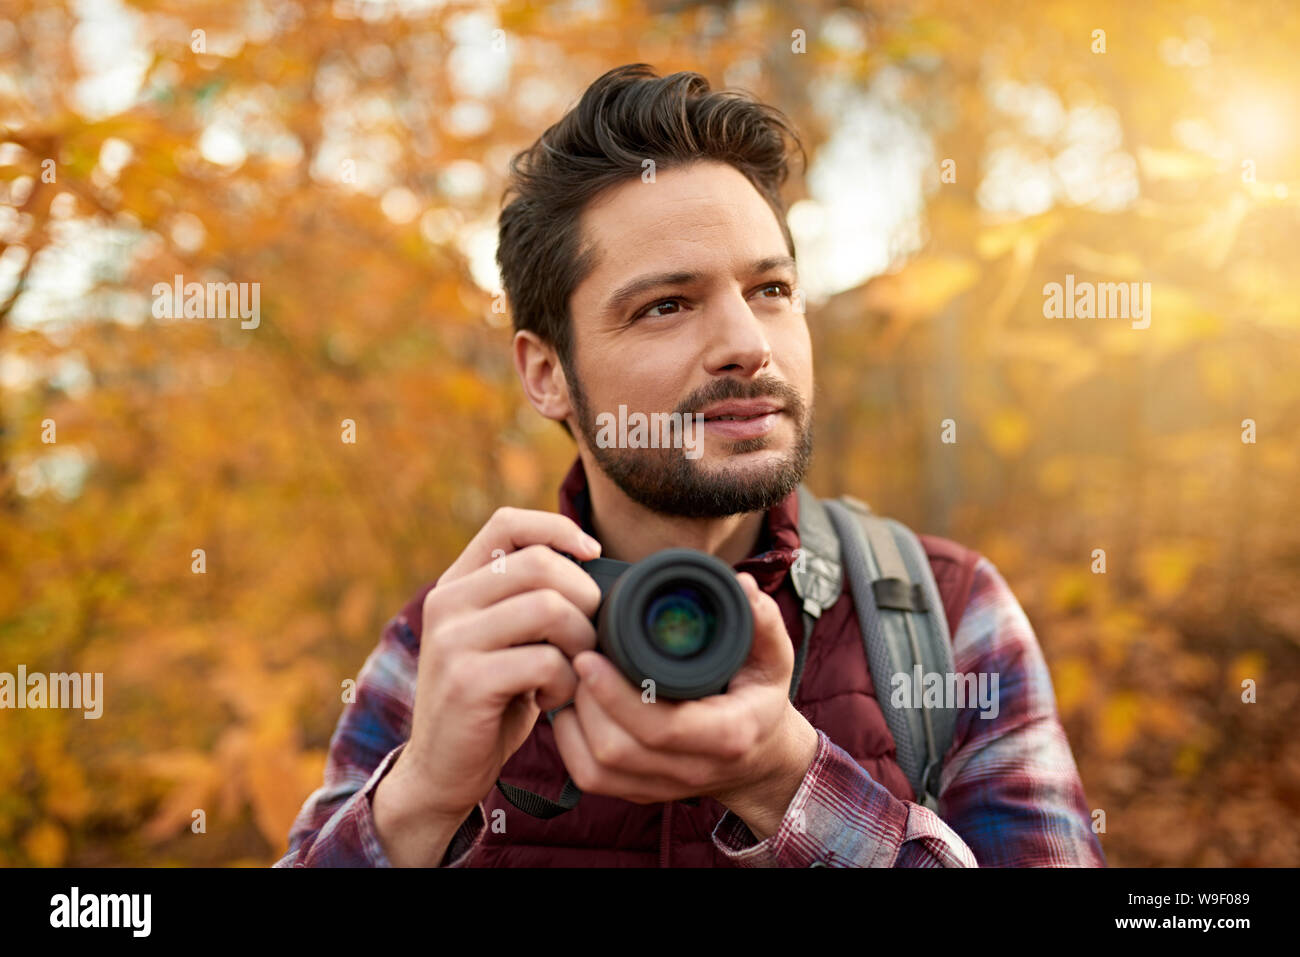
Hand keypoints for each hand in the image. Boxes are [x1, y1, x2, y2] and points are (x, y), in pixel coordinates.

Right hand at [373, 507, 602, 864]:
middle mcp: (447, 602)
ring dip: (580, 642)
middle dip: (585, 599)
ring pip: (549, 607)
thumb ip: (530, 597)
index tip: (593, 556)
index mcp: (457, 583)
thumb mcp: (505, 637)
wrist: (443, 770)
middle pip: (541, 564)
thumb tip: (595, 560)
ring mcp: (451, 640)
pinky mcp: (466, 681)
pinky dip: (565, 682)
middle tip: (587, 639)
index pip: (507, 523)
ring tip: (571, 671)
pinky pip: (545, 661)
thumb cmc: (492, 699)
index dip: (559, 529)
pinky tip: (551, 699)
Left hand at [550, 571, 818, 838]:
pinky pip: (591, 779)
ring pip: (598, 769)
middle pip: (619, 750)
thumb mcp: (773, 657)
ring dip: (576, 721)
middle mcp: (694, 769)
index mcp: (728, 734)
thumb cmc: (760, 698)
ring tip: (576, 678)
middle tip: (578, 657)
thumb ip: (762, 619)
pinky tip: (573, 708)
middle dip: (587, 702)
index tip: (590, 657)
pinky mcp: (641, 794)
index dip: (618, 695)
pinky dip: (571, 744)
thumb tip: (742, 585)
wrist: (761, 758)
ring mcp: (664, 787)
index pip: (663, 728)